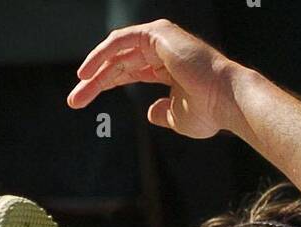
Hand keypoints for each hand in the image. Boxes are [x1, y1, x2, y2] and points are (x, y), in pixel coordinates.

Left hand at [67, 20, 241, 138]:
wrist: (225, 102)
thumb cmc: (208, 112)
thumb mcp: (178, 118)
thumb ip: (162, 113)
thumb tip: (149, 113)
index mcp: (167, 68)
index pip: (129, 71)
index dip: (106, 83)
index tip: (85, 99)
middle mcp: (163, 50)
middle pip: (119, 62)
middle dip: (95, 81)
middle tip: (75, 99)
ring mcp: (161, 39)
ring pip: (117, 52)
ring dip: (94, 70)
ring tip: (78, 90)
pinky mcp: (158, 34)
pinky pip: (121, 41)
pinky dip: (102, 54)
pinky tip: (87, 72)